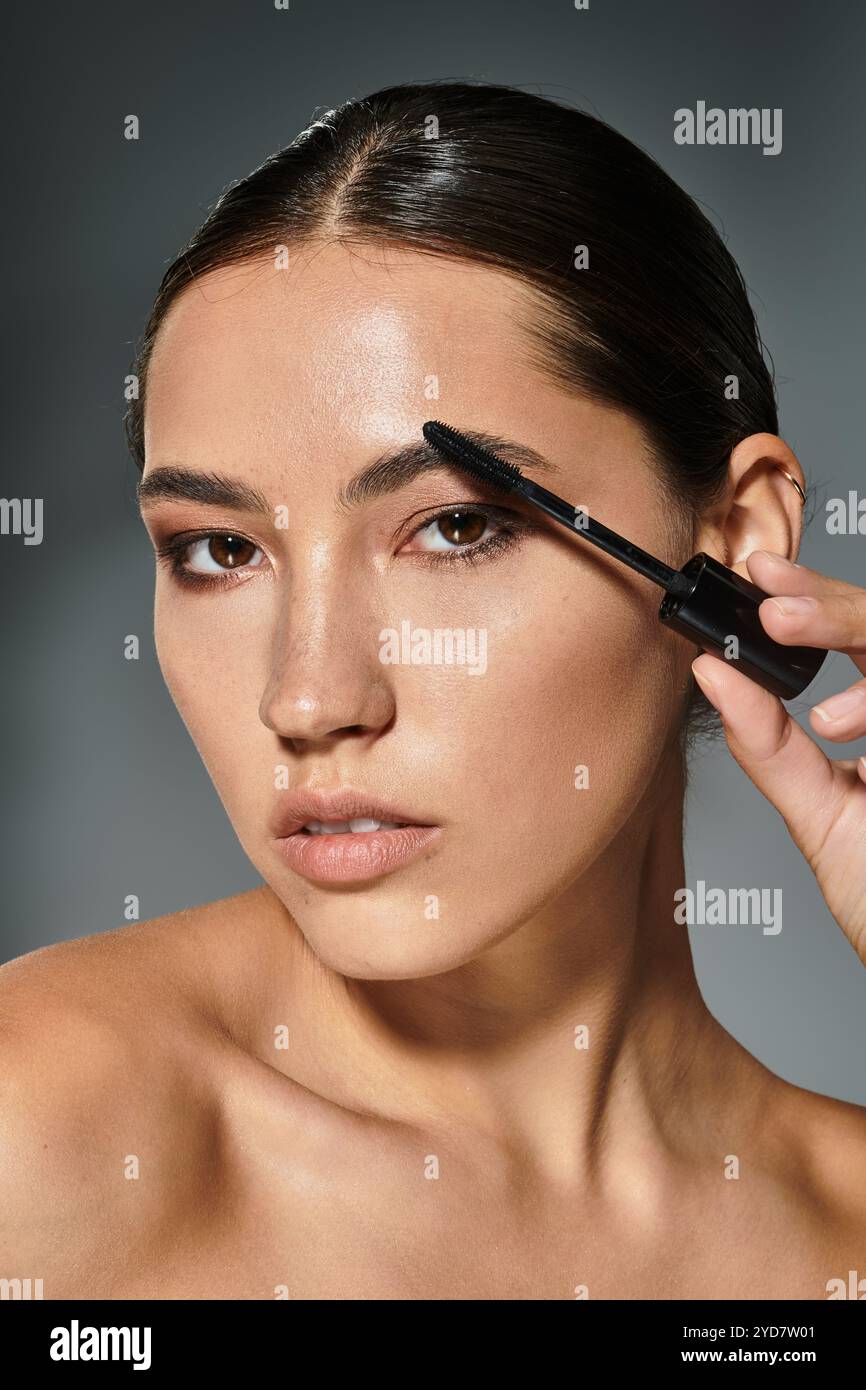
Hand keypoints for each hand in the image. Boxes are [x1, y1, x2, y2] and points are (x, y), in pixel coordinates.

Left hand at [691, 549, 865, 964]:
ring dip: (853, 634)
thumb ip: (770, 746)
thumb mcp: (821, 817)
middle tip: (773, 606)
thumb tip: (711, 674)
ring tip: (800, 666)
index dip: (813, 594)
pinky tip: (847, 737)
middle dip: (830, 605)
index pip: (860, 632)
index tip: (759, 573)